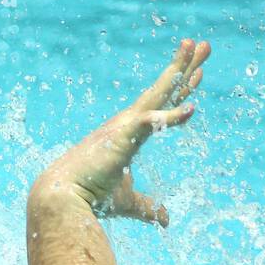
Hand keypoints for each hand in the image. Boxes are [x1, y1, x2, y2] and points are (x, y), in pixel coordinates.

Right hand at [39, 38, 208, 225]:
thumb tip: (166, 219)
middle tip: (202, 45)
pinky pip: (153, 121)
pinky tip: (192, 108)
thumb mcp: (128, 202)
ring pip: (159, 93)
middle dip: (183, 66)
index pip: (160, 106)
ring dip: (178, 69)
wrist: (62, 198)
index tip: (196, 73)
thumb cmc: (90, 197)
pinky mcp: (124, 136)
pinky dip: (172, 115)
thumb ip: (148, 206)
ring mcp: (125, 125)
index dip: (180, 91)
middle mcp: (128, 122)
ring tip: (195, 45)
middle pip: (163, 90)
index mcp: (129, 134)